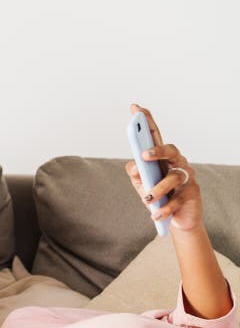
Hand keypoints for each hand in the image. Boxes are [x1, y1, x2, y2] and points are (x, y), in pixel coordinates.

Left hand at [125, 104, 201, 231]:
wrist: (174, 219)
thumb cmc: (157, 196)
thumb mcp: (141, 184)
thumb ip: (135, 173)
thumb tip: (135, 165)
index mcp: (162, 157)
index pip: (154, 136)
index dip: (146, 121)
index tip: (135, 107)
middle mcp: (177, 162)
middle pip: (171, 149)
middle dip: (158, 150)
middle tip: (144, 155)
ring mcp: (186, 177)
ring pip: (173, 177)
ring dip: (158, 189)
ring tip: (147, 199)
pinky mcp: (192, 193)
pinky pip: (177, 199)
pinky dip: (164, 208)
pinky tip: (155, 214)